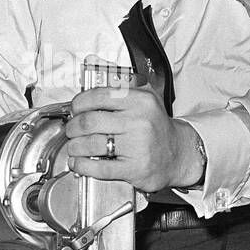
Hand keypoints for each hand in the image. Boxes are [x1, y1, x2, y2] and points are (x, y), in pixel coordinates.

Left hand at [63, 85, 202, 192]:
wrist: (179, 154)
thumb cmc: (156, 128)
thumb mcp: (145, 101)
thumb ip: (121, 89)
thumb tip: (92, 81)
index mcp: (140, 101)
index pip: (99, 96)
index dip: (79, 103)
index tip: (75, 109)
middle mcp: (139, 121)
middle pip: (90, 121)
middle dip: (73, 127)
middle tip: (71, 130)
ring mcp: (138, 146)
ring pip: (92, 144)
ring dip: (75, 147)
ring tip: (74, 147)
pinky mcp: (135, 169)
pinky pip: (100, 168)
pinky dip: (83, 166)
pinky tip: (79, 163)